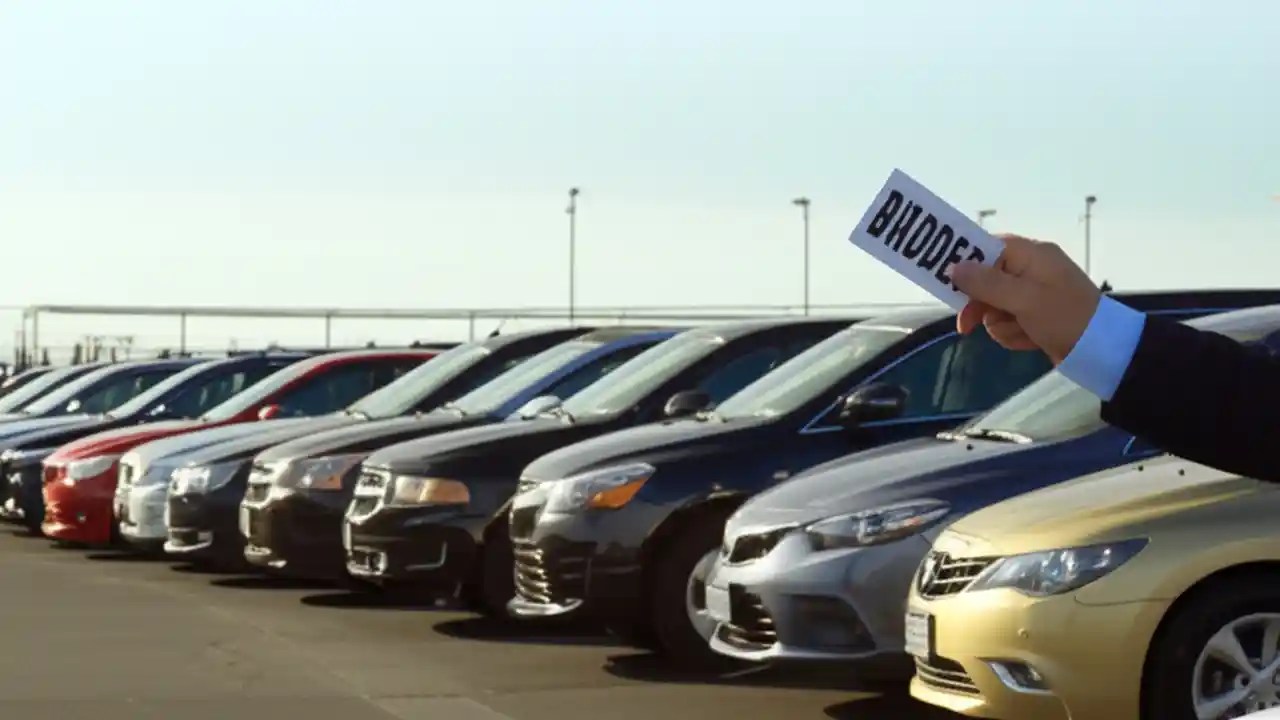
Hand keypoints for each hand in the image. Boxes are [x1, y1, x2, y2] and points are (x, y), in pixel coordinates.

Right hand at [949, 234, 1100, 364]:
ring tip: (1022, 331)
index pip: (986, 248)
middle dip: (982, 305)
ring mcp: (1032, 294)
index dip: (965, 264)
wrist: (1101, 350)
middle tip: (967, 325)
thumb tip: (953, 266)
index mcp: (1030, 254)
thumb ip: (985, 282)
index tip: (947, 282)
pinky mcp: (1034, 316)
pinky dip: (1014, 333)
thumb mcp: (1023, 298)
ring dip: (1001, 324)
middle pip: (985, 281)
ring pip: (993, 306)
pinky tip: (1030, 339)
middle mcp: (1030, 269)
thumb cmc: (1064, 316)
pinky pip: (1007, 321)